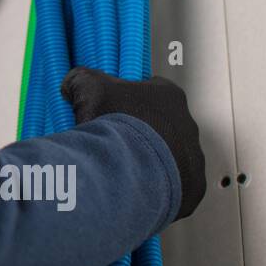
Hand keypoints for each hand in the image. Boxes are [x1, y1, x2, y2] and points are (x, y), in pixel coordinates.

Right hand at [60, 66, 207, 221]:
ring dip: (147, 159)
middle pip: (160, 125)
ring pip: (168, 156)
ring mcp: (193, 158)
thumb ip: (81, 79)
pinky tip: (133, 183)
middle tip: (113, 141)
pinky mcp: (193, 187)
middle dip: (138, 132)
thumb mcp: (89, 88)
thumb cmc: (118, 126)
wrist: (130, 170)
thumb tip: (72, 83)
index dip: (127, 99)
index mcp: (170, 96)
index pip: (151, 90)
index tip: (111, 109)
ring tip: (120, 166)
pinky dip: (155, 184)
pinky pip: (173, 185)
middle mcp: (188, 125)